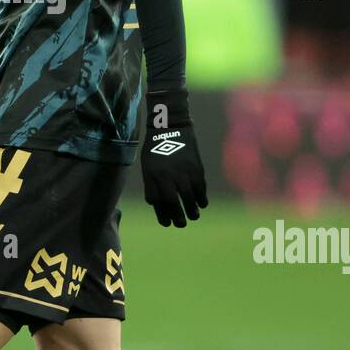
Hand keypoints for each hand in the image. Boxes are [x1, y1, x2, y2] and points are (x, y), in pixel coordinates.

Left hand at [140, 89, 207, 227]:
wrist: (171, 125)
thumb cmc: (156, 146)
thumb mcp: (147, 165)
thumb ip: (151, 184)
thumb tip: (156, 204)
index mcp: (152, 176)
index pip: (158, 202)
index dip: (162, 215)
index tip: (167, 223)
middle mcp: (166, 177)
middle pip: (173, 204)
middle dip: (178, 218)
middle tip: (181, 224)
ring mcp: (182, 173)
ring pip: (189, 199)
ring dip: (192, 211)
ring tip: (193, 216)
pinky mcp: (196, 168)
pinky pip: (200, 189)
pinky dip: (202, 199)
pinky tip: (202, 204)